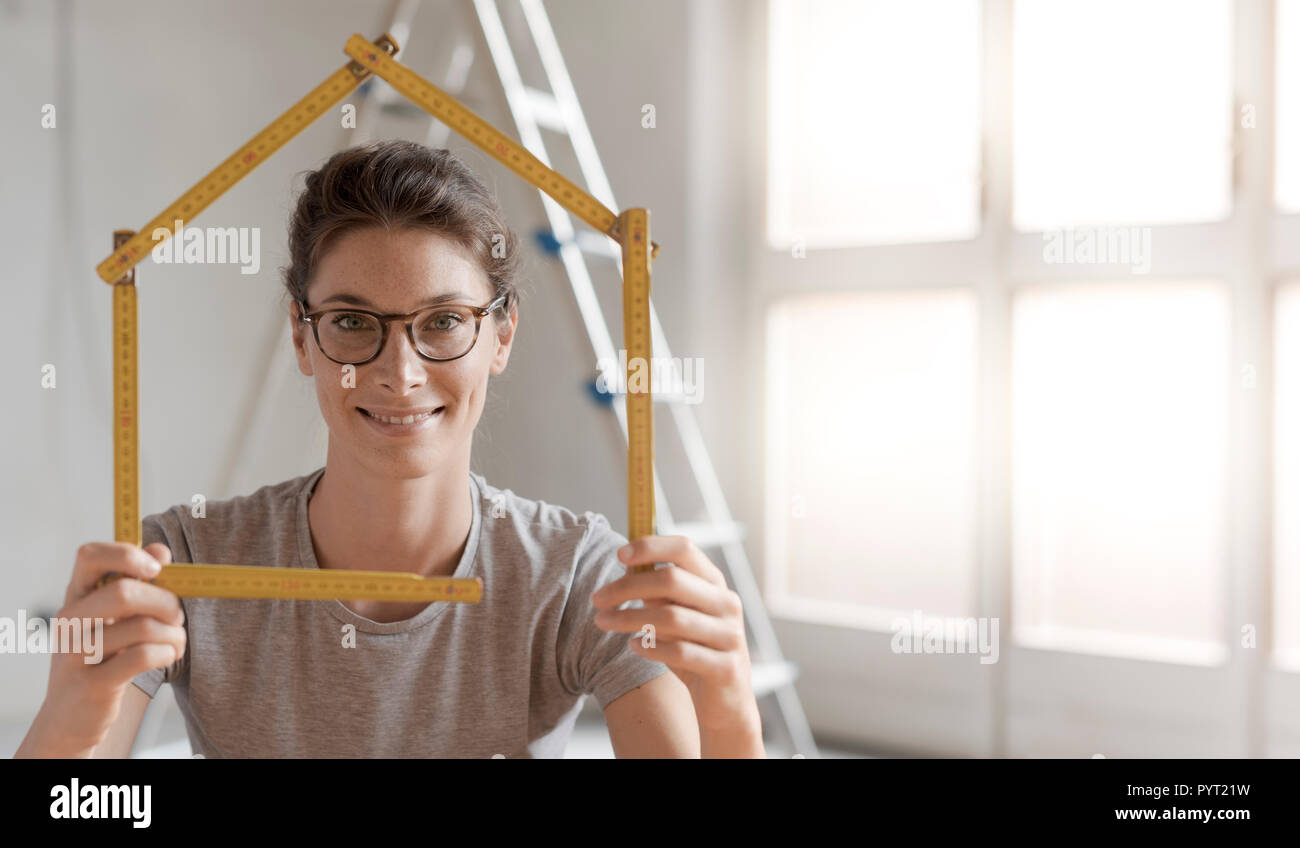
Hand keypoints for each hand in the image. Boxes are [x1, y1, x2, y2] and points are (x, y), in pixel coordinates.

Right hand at [15, 541, 184, 757]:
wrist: (70, 718)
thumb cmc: (101, 659)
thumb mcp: (114, 619)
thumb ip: (137, 582)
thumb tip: (159, 550)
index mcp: (76, 596)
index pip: (89, 555)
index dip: (127, 555)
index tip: (157, 570)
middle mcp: (69, 620)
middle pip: (124, 593)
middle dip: (166, 603)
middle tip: (176, 617)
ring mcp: (75, 653)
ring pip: (142, 627)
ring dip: (174, 634)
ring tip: (175, 643)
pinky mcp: (91, 684)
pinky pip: (143, 656)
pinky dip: (166, 653)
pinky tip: (167, 656)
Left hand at [591, 535, 760, 736]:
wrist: (726, 702)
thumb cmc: (694, 651)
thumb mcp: (675, 616)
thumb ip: (658, 592)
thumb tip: (629, 563)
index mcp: (715, 584)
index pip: (684, 549)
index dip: (651, 546)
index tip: (619, 553)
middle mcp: (727, 604)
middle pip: (673, 580)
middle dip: (628, 587)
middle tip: (597, 598)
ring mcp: (730, 636)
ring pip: (672, 617)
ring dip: (630, 618)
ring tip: (603, 622)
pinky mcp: (726, 668)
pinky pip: (681, 652)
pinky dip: (651, 647)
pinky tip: (632, 646)